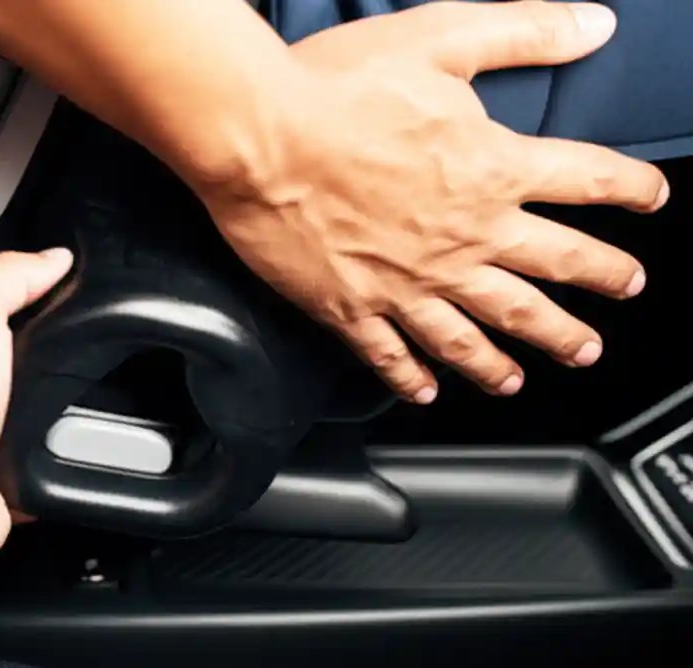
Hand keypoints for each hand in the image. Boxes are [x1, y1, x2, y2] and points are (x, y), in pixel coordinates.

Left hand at [0, 248, 73, 562]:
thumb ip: (8, 277)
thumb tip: (50, 258)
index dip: (12, 294)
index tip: (54, 285)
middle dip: (33, 358)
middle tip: (72, 346)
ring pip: (14, 417)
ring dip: (44, 412)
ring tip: (77, 397)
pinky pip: (29, 470)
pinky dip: (49, 464)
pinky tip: (64, 452)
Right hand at [194, 1, 667, 402]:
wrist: (256, 137)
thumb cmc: (335, 89)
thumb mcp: (440, 39)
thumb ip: (522, 33)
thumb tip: (595, 25)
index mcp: (490, 171)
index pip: (586, 182)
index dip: (630, 189)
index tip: (651, 199)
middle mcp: (462, 239)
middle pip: (550, 273)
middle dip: (596, 286)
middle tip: (617, 299)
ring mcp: (407, 282)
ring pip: (478, 334)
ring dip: (513, 356)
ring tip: (529, 374)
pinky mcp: (350, 307)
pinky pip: (390, 355)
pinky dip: (410, 378)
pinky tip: (423, 392)